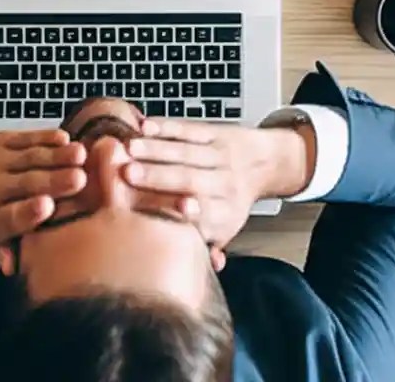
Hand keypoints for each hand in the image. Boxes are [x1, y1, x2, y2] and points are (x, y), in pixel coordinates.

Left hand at [0, 128, 86, 245]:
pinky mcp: (4, 140)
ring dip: (57, 156)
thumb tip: (11, 268)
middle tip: (80, 180)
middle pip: (26, 184)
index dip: (28, 213)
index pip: (11, 218)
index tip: (47, 207)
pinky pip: (27, 137)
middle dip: (53, 181)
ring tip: (81, 156)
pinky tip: (65, 139)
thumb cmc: (6, 209)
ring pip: (30, 158)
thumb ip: (15, 249)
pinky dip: (46, 137)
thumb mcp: (6, 233)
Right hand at [125, 118, 312, 255]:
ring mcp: (221, 156)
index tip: (150, 211)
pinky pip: (190, 129)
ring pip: (187, 151)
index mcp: (225, 213)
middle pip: (190, 179)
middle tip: (126, 174)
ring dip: (156, 148)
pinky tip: (146, 126)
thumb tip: (198, 268)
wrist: (267, 163)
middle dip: (157, 176)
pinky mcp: (216, 133)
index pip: (200, 214)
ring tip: (129, 148)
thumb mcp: (226, 228)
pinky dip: (168, 126)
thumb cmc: (233, 200)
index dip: (177, 213)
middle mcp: (224, 184)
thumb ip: (206, 246)